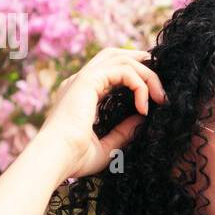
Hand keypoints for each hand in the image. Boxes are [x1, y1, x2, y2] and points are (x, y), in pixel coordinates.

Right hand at [34, 46, 167, 179]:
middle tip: (160, 82)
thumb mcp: (107, 147)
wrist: (54, 159)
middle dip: (141, 62)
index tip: (153, 94)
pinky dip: (140, 85)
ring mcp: (82, 79)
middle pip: (114, 55)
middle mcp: (80, 82)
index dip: (133, 75)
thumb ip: (123, 132)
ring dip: (147, 74)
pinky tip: (144, 107)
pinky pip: (123, 70)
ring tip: (160, 97)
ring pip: (122, 59)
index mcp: (80, 95)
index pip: (109, 71)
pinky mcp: (87, 80)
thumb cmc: (74, 159)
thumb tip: (141, 119)